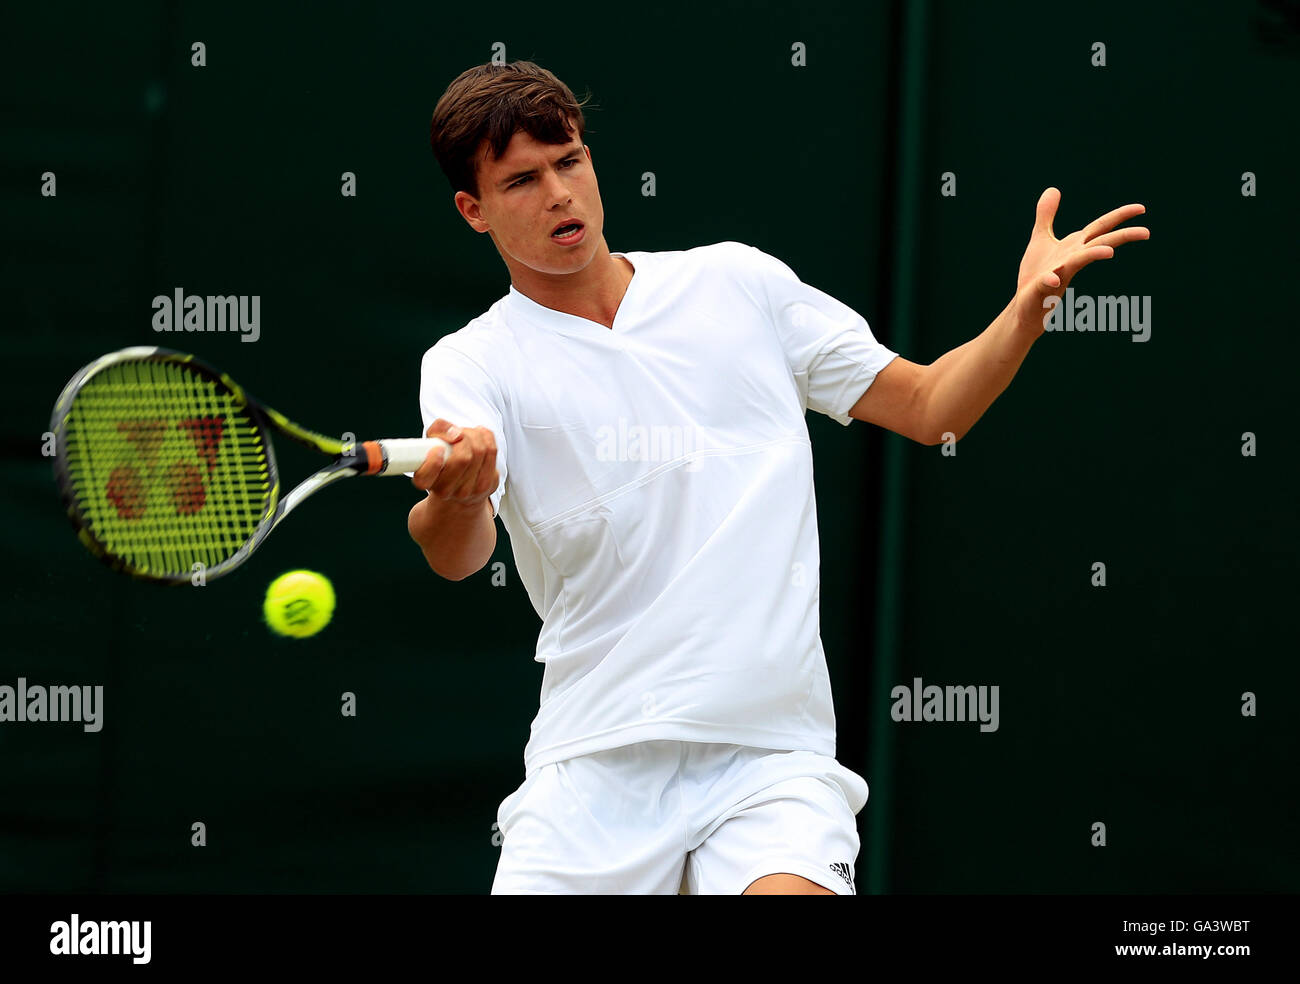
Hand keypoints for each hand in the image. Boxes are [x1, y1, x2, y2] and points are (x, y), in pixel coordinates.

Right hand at [411, 418, 498, 506]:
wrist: (460, 487)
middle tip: (458, 434)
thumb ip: (437, 429)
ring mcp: (469, 491)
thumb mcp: (432, 441)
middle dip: (463, 437)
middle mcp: (446, 491)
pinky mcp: (488, 485)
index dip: (433, 460)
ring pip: (480, 451)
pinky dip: (486, 438)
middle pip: (462, 458)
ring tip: (468, 435)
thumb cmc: (443, 459)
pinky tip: (480, 439)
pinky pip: (492, 451)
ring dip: (475, 435)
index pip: (425, 477)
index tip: (439, 449)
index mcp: (426, 482)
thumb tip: (454, 433)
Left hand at [1012, 187, 1148, 331]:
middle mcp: (1071, 259)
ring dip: (1092, 255)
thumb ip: (1046, 215)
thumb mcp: (1040, 238)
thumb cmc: (1036, 274)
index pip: (1100, 227)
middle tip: (1147, 232)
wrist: (1025, 306)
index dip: (1119, 216)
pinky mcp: (1041, 289)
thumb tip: (1053, 189)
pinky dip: (1050, 280)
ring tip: (1110, 252)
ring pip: (1078, 262)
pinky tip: (1053, 279)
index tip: (1142, 209)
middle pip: (1099, 244)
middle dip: (1121, 237)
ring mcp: (1058, 274)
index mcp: (1074, 246)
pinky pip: (1047, 283)